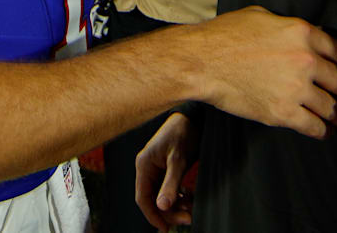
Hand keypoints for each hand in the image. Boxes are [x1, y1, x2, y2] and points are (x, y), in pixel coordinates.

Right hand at [135, 113, 197, 231]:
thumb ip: (170, 184)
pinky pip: (169, 189)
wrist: (193, 116)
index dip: (152, 215)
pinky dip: (179, 197)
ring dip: (176, 205)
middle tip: (188, 218)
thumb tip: (162, 206)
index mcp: (144, 165)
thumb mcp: (178, 160)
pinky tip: (189, 199)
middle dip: (169, 212)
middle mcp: (147, 168)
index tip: (165, 228)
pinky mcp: (166, 168)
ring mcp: (157, 169)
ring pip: (162, 196)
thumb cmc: (183, 133)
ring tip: (191, 210)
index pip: (143, 198)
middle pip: (153, 199)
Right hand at [191, 6, 336, 138]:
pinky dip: (324, 131)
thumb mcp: (263, 17)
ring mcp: (295, 88)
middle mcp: (305, 61)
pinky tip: (328, 132)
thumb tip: (303, 36)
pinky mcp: (282, 112)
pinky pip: (314, 126)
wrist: (202, 61)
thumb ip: (290, 27)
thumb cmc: (226, 35)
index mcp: (303, 33)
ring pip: (333, 107)